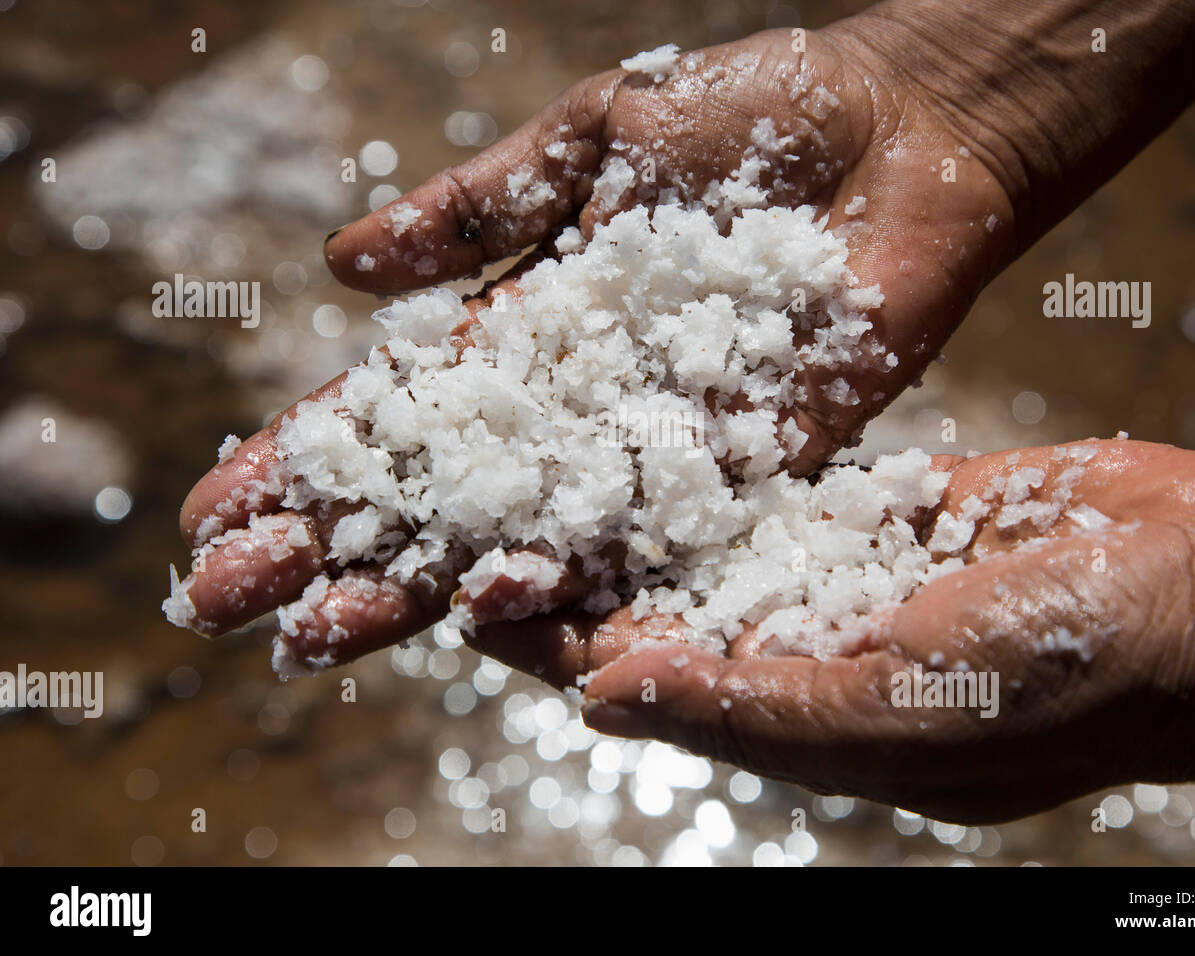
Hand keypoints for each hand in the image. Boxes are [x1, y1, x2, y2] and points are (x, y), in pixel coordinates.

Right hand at [173, 23, 1017, 658]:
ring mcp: (662, 444)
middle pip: (445, 493)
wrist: (903, 130)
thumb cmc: (752, 114)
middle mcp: (586, 406)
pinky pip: (652, 534)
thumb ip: (485, 207)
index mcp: (537, 328)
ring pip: (526, 535)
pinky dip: (574, 575)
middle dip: (336, 544)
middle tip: (221, 604)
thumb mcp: (594, 138)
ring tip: (318, 634)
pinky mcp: (749, 464)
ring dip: (422, 586)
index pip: (405, 411)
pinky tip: (487, 612)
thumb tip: (347, 265)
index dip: (311, 461)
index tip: (215, 511)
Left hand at [458, 440, 1194, 822]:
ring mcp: (848, 576)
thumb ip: (750, 703)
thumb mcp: (895, 707)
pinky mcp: (886, 510)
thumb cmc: (1063, 679)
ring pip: (716, 544)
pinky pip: (787, 488)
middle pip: (666, 608)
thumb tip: (606, 693)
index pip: (651, 682)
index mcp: (800, 720)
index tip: (477, 604)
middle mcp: (811, 650)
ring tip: (552, 458)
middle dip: (583, 568)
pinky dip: (724, 465)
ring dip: (639, 509)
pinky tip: (658, 427)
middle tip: (488, 514)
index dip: (563, 647)